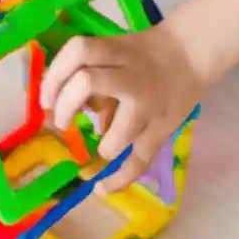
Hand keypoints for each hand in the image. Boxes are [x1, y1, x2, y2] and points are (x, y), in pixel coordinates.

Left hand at [40, 25, 206, 192]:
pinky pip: (139, 161)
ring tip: (103, 145)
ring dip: (101, 144)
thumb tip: (59, 107)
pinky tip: (101, 188)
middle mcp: (130, 76)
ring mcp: (148, 106)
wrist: (193, 53)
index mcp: (116, 50)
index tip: (46, 98)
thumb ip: (91, 73)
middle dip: (65, 107)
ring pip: (115, 134)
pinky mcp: (162, 130)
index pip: (78, 52)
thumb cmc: (144, 54)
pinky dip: (119, 179)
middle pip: (86, 83)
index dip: (54, 75)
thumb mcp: (116, 50)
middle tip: (62, 122)